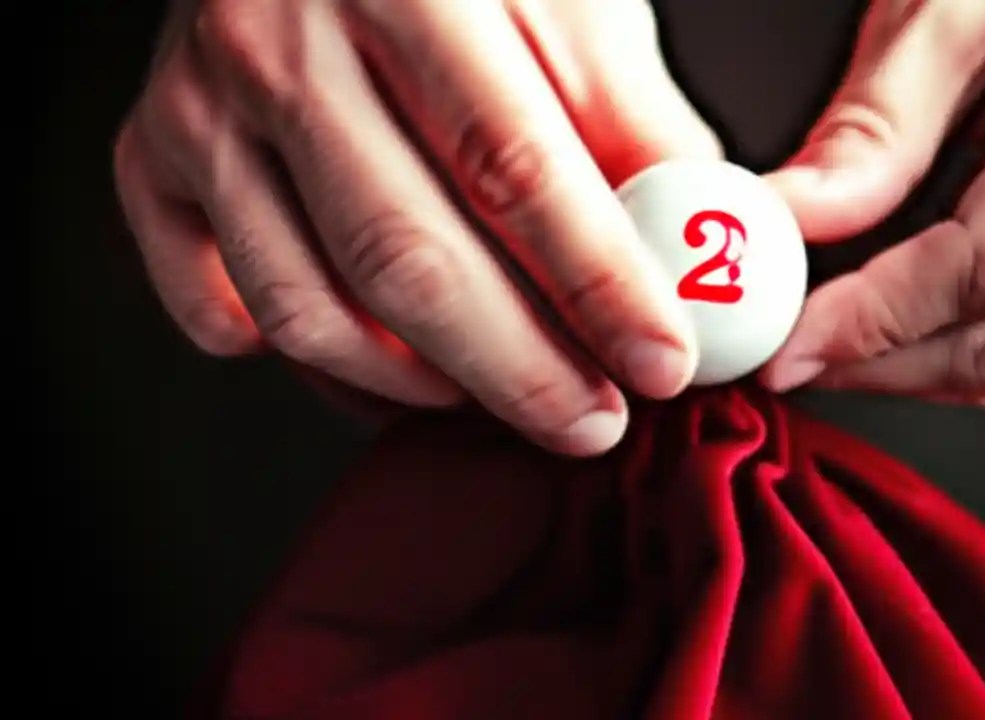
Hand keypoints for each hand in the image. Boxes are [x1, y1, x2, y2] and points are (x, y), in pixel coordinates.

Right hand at [113, 0, 720, 455]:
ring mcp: (199, 110)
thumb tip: (694, 253)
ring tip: (503, 399)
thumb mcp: (566, 0)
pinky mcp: (148, 163)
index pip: (511, 164)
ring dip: (421, 389)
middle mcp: (280, 45)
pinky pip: (219, 313)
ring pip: (308, 309)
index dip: (596, 282)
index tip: (663, 362)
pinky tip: (387, 370)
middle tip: (594, 425)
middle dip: (517, 371)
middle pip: (404, 258)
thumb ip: (635, 119)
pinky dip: (313, 369)